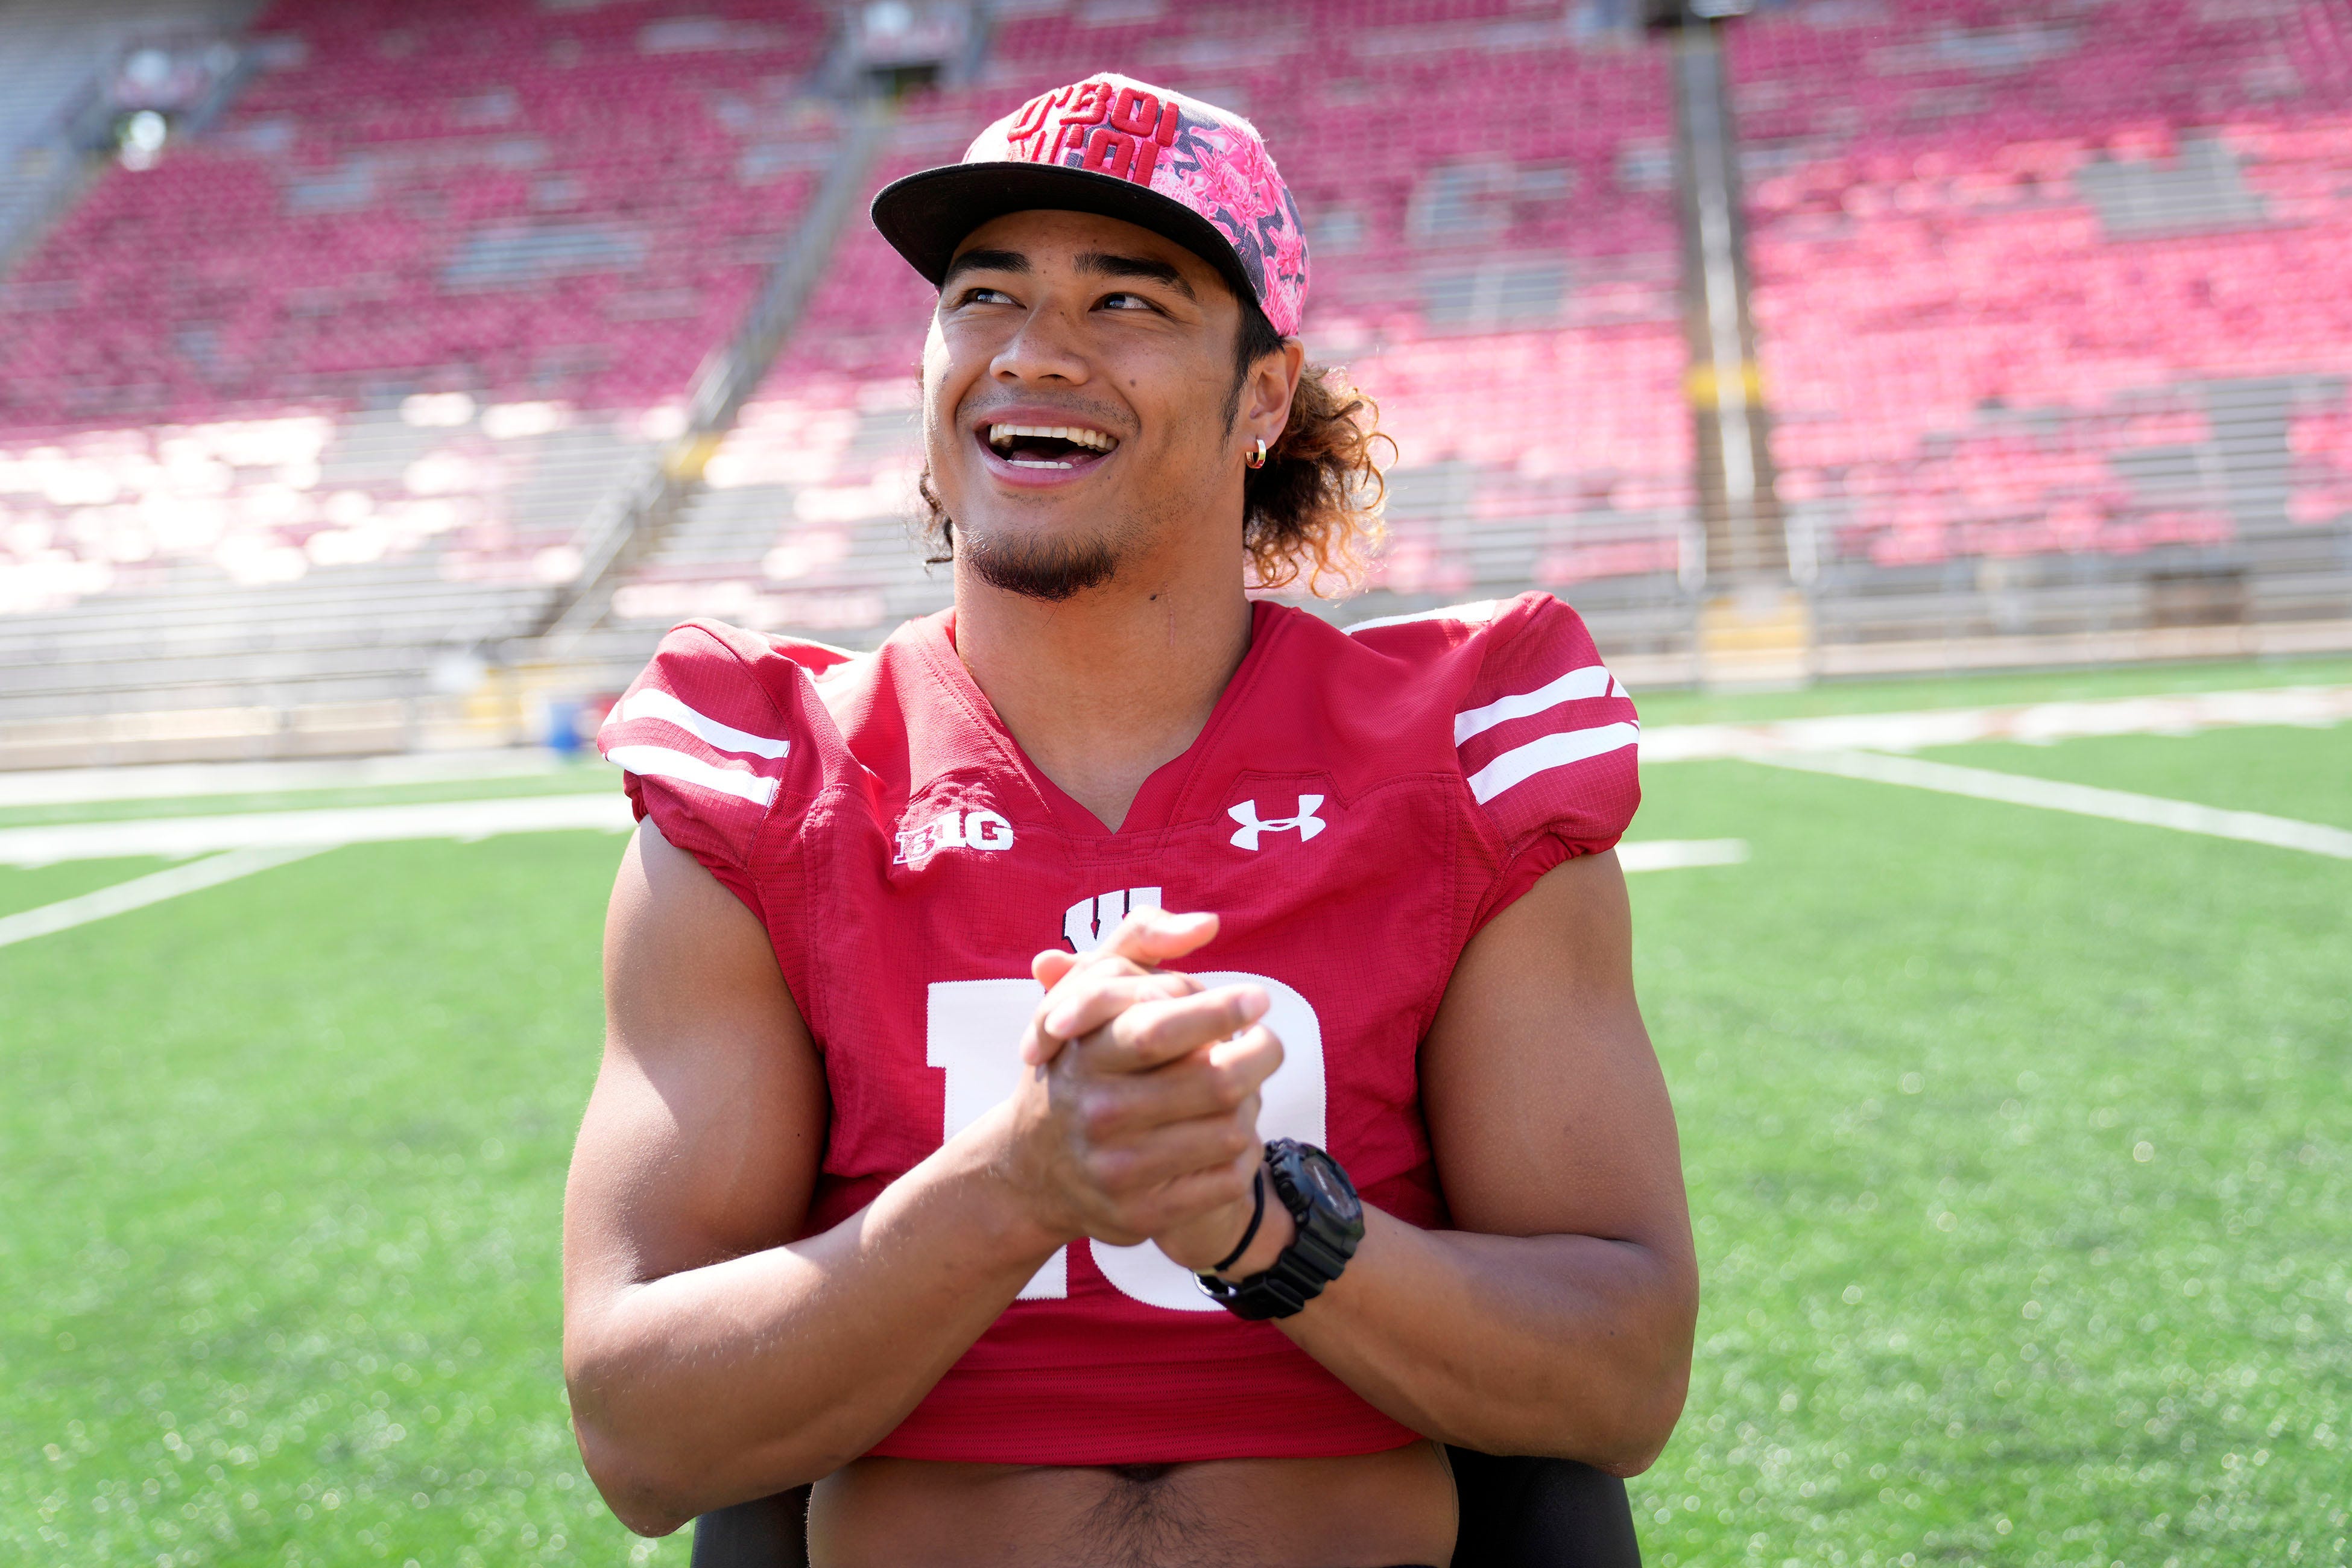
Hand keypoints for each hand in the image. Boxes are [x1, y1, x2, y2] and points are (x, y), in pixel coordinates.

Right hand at [979, 910, 1283, 1250]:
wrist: (1032, 1171)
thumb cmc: (1079, 1065)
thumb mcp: (1088, 996)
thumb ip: (1138, 943)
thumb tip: (1206, 925)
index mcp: (1086, 1055)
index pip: (1161, 1028)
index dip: (1221, 1010)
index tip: (1258, 997)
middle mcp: (1097, 1113)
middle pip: (1215, 1082)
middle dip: (1259, 1055)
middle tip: (1269, 1042)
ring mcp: (1117, 1170)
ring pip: (1231, 1131)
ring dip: (1251, 1105)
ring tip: (1243, 1090)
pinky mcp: (1140, 1216)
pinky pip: (1227, 1179)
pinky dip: (1242, 1153)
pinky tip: (1231, 1135)